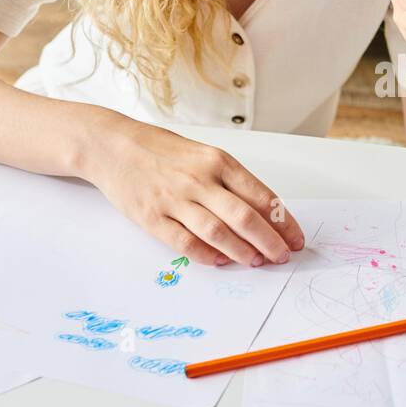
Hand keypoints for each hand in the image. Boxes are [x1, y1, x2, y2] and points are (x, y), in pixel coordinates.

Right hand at [83, 112, 304, 266]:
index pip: (261, 196)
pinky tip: (220, 261)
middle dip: (270, 242)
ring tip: (256, 262)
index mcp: (218, 161)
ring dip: (242, 252)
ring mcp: (175, 200)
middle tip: (282, 256)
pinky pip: (184, 242)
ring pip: (218, 233)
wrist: (111, 145)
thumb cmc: (160, 150)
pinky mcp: (152, 217)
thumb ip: (229, 181)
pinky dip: (205, 255)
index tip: (294, 238)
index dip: (283, 222)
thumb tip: (262, 212)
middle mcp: (199, 180)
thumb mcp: (202, 154)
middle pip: (245, 218)